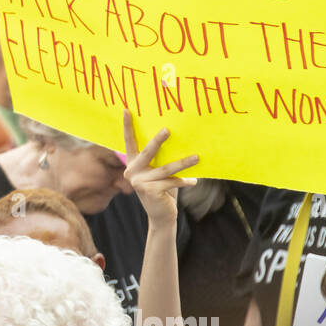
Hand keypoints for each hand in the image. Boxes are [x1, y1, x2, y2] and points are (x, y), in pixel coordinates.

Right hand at [122, 109, 197, 225]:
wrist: (161, 215)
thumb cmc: (163, 190)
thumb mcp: (159, 173)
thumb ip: (161, 160)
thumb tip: (178, 140)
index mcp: (132, 164)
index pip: (129, 142)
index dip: (127, 126)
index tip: (127, 110)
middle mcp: (132, 171)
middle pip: (147, 152)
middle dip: (158, 140)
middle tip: (168, 130)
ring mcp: (139, 182)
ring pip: (165, 169)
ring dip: (183, 163)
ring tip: (197, 157)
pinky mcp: (150, 191)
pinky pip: (171, 182)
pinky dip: (184, 181)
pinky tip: (194, 181)